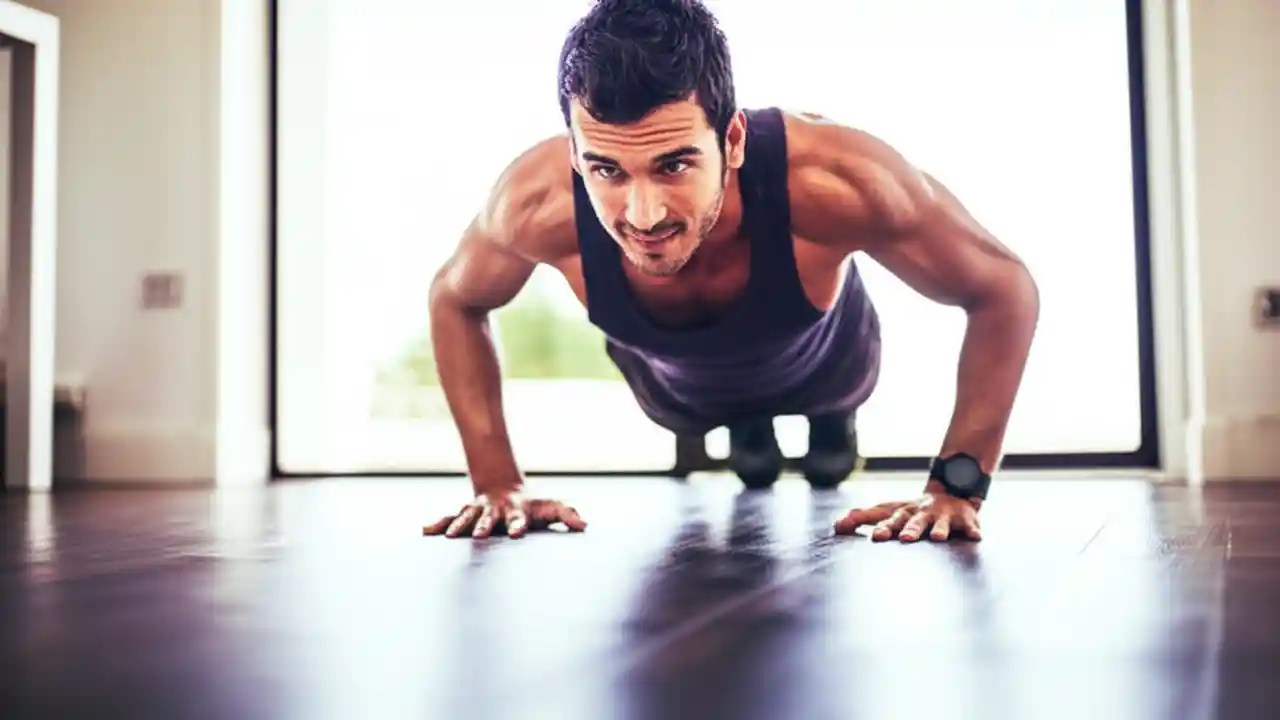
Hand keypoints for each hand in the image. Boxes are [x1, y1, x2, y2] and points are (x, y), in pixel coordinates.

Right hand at [422, 488, 586, 538]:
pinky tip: (425, 531)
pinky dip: (437, 524)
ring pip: (466, 517)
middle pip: (489, 518)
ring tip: (450, 536)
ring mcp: (478, 512)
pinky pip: (448, 519)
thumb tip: (584, 525)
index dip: (518, 524)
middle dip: (484, 526)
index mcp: (516, 512)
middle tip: (481, 535)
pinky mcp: (465, 515)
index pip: (519, 519)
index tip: (517, 533)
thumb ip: (567, 515)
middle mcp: (494, 512)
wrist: (504, 490)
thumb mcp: (552, 507)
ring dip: (458, 526)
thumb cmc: (532, 506)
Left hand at [833, 481, 981, 541]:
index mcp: (902, 512)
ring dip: (938, 530)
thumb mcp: (888, 510)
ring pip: (940, 524)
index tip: (872, 536)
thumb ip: (862, 517)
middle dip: (909, 529)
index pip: (886, 518)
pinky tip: (975, 537)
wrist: (951, 493)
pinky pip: (970, 526)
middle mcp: (921, 513)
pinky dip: (973, 531)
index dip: (878, 525)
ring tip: (936, 538)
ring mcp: (943, 516)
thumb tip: (835, 525)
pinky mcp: (965, 519)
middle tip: (903, 539)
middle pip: (913, 521)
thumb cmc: (912, 510)